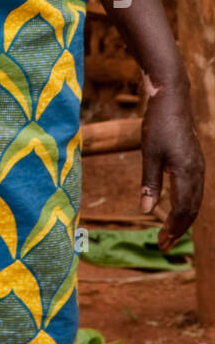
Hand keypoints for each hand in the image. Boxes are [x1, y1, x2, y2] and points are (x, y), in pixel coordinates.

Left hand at [139, 82, 204, 251]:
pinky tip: (175, 209)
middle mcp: (197, 172)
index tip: (161, 244)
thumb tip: (146, 210)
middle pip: (192, 209)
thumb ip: (149, 182)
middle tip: (164, 245)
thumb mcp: (149, 153)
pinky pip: (194, 190)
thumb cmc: (158, 124)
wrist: (172, 98)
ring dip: (183, 219)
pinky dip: (186, 205)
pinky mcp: (194, 161)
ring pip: (195, 200)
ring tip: (169, 233)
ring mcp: (198, 166)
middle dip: (179, 229)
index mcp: (187, 172)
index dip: (172, 229)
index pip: (183, 210)